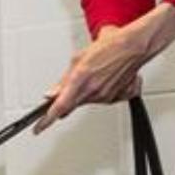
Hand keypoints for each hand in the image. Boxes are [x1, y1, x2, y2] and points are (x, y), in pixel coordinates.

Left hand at [36, 3, 174, 133]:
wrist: (134, 46)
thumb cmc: (109, 46)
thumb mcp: (78, 59)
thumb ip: (63, 80)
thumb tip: (51, 94)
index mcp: (81, 79)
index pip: (59, 106)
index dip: (47, 120)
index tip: (39, 128)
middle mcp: (93, 91)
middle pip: (73, 103)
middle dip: (69, 97)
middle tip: (75, 84)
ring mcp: (105, 96)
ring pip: (87, 100)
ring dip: (86, 92)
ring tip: (96, 73)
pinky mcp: (117, 97)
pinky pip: (103, 99)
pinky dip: (102, 91)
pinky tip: (107, 78)